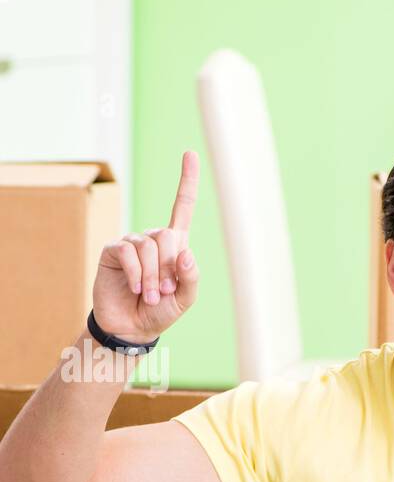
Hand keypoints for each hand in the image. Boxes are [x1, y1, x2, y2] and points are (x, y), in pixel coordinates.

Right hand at [92, 150, 199, 341]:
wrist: (131, 328)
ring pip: (149, 247)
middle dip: (168, 267)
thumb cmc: (160, 311)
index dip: (187, 181)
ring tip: (149, 295)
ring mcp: (132, 243)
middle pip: (167, 236)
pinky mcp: (113, 251)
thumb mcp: (184, 298)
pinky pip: (128, 252)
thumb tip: (185, 252)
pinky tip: (135, 288)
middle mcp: (153, 239)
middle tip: (163, 291)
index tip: (189, 153)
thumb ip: (191, 277)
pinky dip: (136, 274)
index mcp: (175, 245)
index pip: (182, 207)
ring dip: (152, 276)